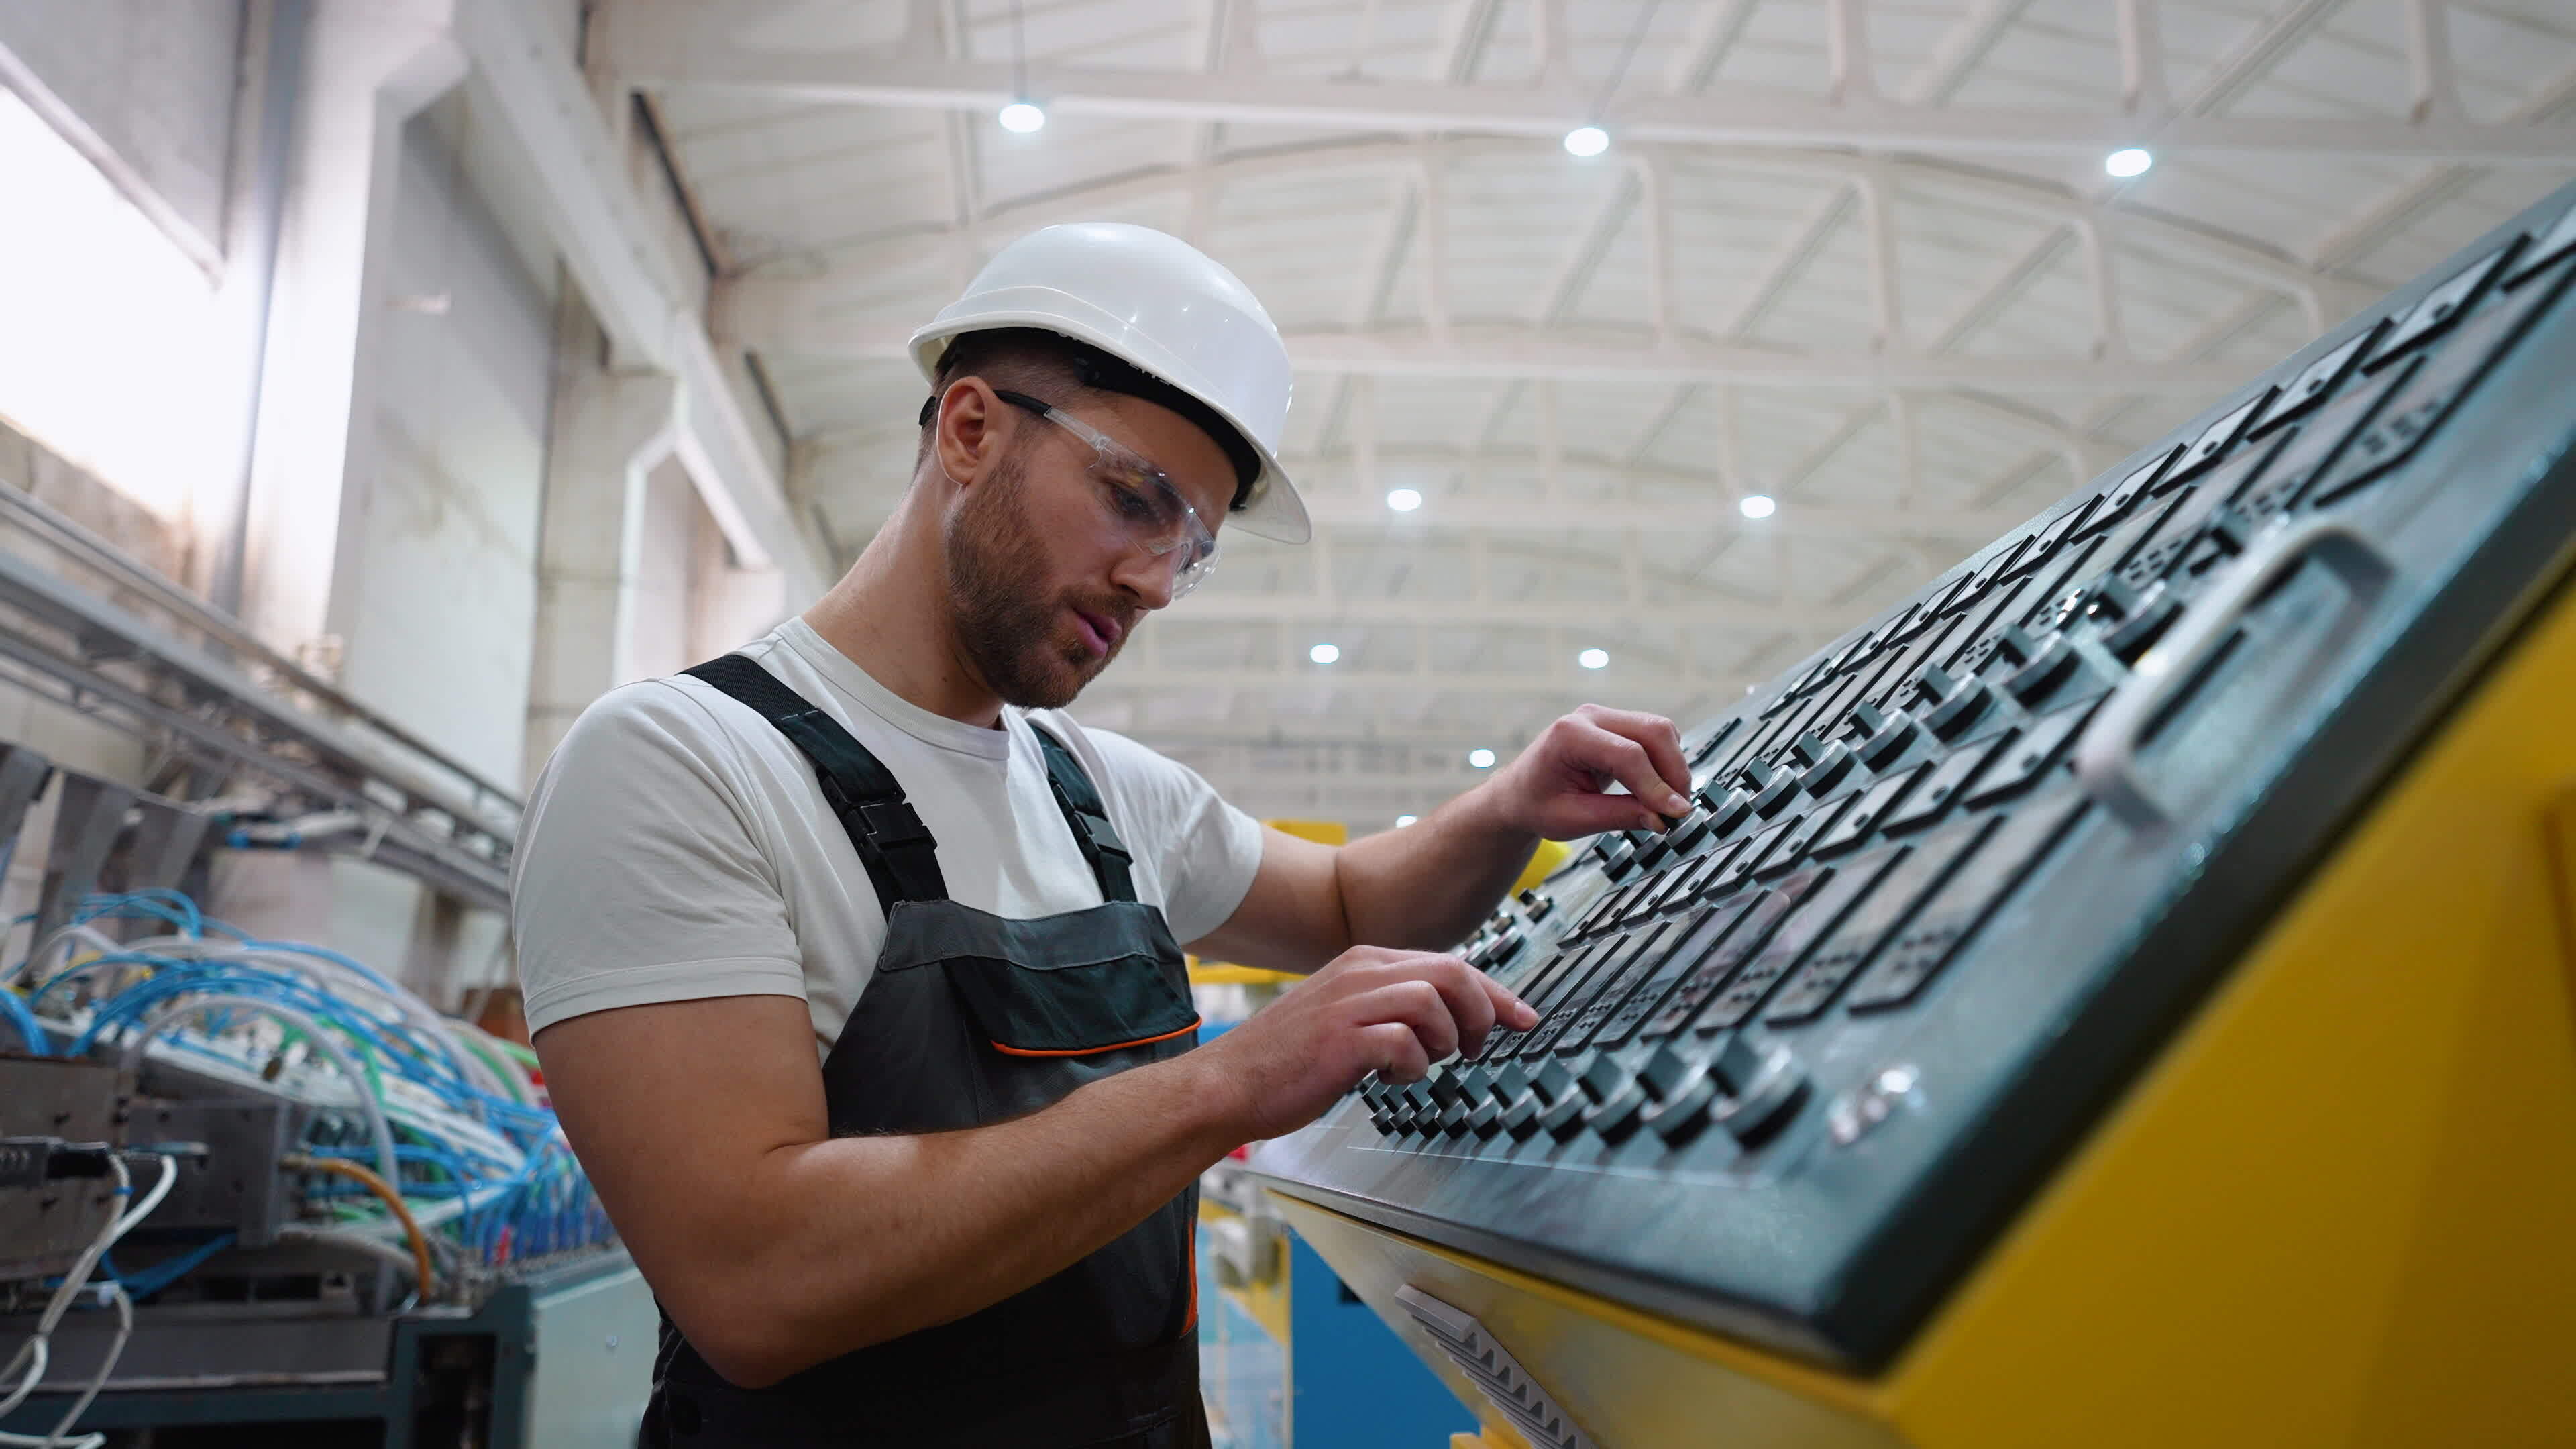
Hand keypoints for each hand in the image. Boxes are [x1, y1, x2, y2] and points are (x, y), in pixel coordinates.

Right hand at [1194, 946, 1536, 1140]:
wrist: (1228, 1085)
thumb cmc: (1288, 1060)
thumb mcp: (1345, 1016)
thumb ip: (1391, 1007)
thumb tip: (1449, 1019)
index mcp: (1363, 962)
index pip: (1449, 963)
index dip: (1494, 993)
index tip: (1522, 1018)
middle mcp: (1359, 973)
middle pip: (1451, 972)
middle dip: (1481, 1012)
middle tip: (1478, 1049)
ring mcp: (1349, 1004)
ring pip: (1433, 1001)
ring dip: (1445, 1039)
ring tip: (1426, 1063)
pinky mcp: (1340, 1040)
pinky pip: (1403, 1042)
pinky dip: (1412, 1066)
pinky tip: (1392, 1080)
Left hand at [1484, 703, 1693, 838]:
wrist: (1520, 792)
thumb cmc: (1536, 804)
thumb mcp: (1573, 819)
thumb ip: (1619, 816)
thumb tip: (1663, 818)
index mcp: (1569, 735)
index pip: (1628, 755)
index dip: (1657, 786)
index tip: (1677, 814)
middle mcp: (1590, 716)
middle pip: (1653, 732)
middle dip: (1674, 772)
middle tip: (1678, 812)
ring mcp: (1605, 717)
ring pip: (1660, 731)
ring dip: (1673, 768)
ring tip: (1668, 806)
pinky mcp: (1618, 725)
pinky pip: (1655, 736)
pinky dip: (1665, 763)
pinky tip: (1657, 790)